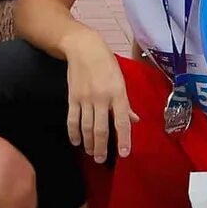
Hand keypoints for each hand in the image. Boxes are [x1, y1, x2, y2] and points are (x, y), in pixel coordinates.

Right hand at [65, 35, 132, 162]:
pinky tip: (76, 142)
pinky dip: (73, 133)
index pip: (122, 121)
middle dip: (101, 147)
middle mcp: (102, 98)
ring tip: (91, 153)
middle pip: (101, 129)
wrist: (84, 48)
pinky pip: (72, 119)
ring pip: (86, 127)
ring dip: (88, 143)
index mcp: (118, 94)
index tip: (123, 154)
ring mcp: (85, 98)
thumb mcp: (121, 81)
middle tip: (101, 159)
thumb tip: (134, 121)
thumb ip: (126, 104)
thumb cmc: (107, 64)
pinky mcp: (72, 97)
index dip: (123, 139)